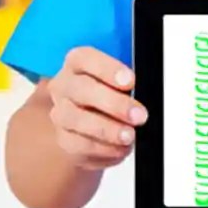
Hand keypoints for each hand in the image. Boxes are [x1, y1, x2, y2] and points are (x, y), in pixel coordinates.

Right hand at [46, 47, 147, 170]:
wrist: (91, 128)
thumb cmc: (109, 98)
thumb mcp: (121, 83)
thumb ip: (129, 85)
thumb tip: (147, 93)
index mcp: (77, 63)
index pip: (85, 58)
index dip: (108, 69)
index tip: (130, 81)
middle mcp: (64, 86)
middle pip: (82, 89)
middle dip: (114, 103)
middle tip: (138, 115)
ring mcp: (60, 113)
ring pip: (77, 119)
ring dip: (107, 129)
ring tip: (129, 136)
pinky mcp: (64, 140)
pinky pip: (80, 145)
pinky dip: (103, 148)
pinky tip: (120, 147)